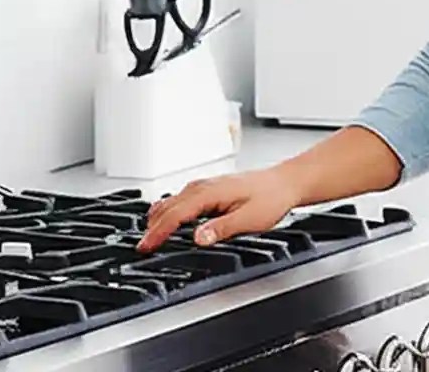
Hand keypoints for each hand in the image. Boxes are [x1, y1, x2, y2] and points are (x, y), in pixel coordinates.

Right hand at [137, 168, 301, 252]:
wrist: (286, 182)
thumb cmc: (272, 197)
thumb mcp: (249, 219)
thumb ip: (222, 229)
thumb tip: (198, 238)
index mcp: (210, 192)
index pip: (175, 214)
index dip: (158, 232)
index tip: (146, 246)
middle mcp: (204, 185)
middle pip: (168, 206)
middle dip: (152, 226)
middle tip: (142, 246)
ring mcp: (206, 185)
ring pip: (173, 200)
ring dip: (159, 217)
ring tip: (149, 235)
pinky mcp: (210, 187)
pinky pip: (181, 198)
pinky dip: (170, 210)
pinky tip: (169, 218)